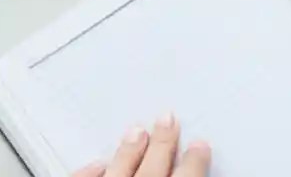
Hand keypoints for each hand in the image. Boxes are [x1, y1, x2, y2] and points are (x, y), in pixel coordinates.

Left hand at [72, 114, 209, 176]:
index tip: (200, 146)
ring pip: (119, 169)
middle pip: (153, 168)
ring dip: (129, 150)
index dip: (195, 162)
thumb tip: (188, 168)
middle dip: (162, 142)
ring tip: (137, 131)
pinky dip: (91, 171)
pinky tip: (97, 163)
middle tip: (167, 118)